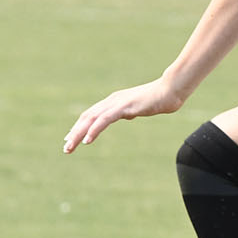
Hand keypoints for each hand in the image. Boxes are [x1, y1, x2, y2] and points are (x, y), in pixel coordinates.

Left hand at [62, 77, 185, 152]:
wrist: (171, 90)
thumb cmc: (160, 98)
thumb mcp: (141, 107)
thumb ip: (132, 110)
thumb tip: (128, 115)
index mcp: (114, 101)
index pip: (91, 114)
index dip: (80, 126)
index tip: (71, 138)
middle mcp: (112, 100)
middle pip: (87, 117)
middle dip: (75, 132)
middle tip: (66, 147)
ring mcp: (117, 103)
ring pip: (91, 119)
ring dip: (79, 133)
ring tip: (70, 146)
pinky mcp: (124, 107)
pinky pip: (104, 120)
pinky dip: (94, 130)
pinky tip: (87, 140)